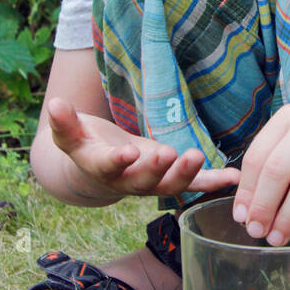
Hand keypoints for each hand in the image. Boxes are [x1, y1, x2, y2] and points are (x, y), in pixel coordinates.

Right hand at [47, 97, 241, 198]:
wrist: (100, 169)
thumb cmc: (87, 145)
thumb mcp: (72, 134)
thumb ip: (64, 122)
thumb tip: (55, 103)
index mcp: (102, 169)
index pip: (109, 167)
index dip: (117, 162)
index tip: (127, 152)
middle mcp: (129, 182)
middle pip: (144, 182)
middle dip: (158, 169)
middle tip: (171, 154)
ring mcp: (153, 183)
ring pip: (171, 186)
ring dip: (187, 174)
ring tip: (199, 156)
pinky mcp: (171, 178)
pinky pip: (195, 184)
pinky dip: (214, 182)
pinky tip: (235, 176)